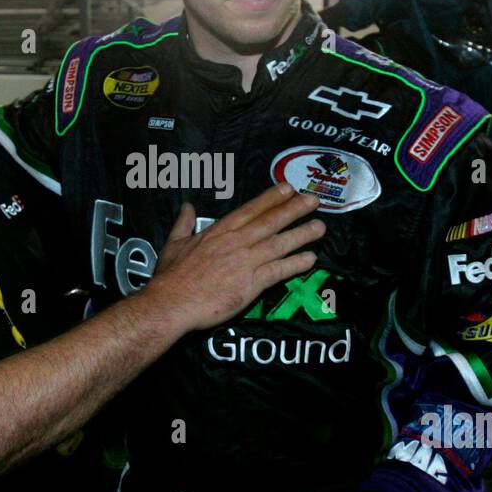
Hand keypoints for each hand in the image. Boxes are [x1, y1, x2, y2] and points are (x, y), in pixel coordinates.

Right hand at [146, 183, 322, 332]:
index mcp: (219, 231)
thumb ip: (183, 223)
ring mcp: (245, 262)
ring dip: (301, 234)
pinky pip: (278, 271)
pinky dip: (295, 264)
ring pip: (279, 244)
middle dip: (294, 209)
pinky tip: (310, 259)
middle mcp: (236, 242)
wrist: (171, 304)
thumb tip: (187, 206)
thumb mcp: (174, 243)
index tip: (289, 188)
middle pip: (270, 222)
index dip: (271, 198)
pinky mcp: (250, 285)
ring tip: (320, 227)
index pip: (250, 210)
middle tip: (314, 200)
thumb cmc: (170, 276)